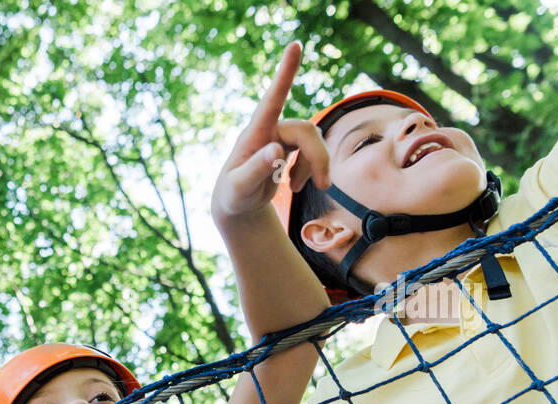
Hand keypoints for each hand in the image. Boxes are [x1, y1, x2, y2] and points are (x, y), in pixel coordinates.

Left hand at [211, 42, 328, 225]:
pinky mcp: (289, 146)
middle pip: (306, 131)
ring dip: (317, 165)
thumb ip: (256, 169)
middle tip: (324, 186)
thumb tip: (276, 151)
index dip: (285, 73)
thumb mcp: (239, 187)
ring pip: (314, 140)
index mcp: (255, 133)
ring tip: (308, 189)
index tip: (295, 45)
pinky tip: (295, 186)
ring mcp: (280, 136)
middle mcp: (270, 129)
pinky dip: (311, 170)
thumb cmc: (233, 195)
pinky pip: (312, 152)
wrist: (236, 204)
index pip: (272, 99)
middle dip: (318, 157)